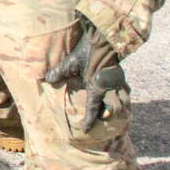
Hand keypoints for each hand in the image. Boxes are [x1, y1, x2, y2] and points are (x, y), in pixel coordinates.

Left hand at [44, 14, 128, 131]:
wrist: (105, 38)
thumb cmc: (88, 51)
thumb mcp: (71, 62)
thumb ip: (60, 72)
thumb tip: (47, 79)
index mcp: (97, 87)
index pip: (93, 108)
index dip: (89, 120)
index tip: (87, 130)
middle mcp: (109, 87)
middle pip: (109, 107)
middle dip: (106, 115)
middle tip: (102, 121)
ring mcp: (116, 80)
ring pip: (118, 98)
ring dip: (115, 105)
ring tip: (112, 110)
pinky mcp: (119, 73)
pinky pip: (122, 87)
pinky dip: (120, 92)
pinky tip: (120, 91)